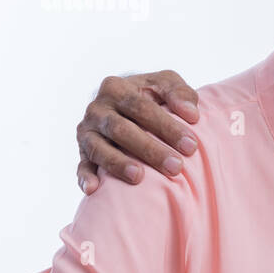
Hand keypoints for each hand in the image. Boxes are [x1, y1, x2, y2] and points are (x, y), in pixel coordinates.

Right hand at [77, 71, 199, 193]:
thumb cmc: (152, 95)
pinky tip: (94, 189)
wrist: (124, 103)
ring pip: (99, 149)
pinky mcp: (82, 152)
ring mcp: (87, 131)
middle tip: (176, 166)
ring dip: (118, 164)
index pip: (141, 108)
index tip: (191, 145)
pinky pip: (82, 165)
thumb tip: (191, 114)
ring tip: (139, 177)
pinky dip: (85, 177)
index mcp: (116, 88)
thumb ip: (180, 93)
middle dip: (149, 149)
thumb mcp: (166, 84)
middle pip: (121, 130)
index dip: (166, 126)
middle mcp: (97, 109)